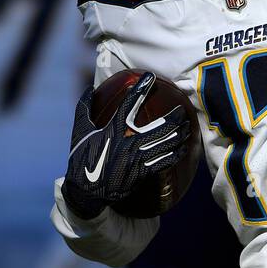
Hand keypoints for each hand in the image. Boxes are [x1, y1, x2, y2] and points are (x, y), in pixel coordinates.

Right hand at [61, 71, 190, 219]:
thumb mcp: (79, 132)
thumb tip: (89, 88)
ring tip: (187, 126)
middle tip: (182, 109)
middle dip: (175, 116)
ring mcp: (137, 158)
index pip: (129, 104)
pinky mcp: (142, 173)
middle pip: (160, 125)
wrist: (85, 191)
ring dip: (179, 133)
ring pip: (166, 143)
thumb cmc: (81, 159)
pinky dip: (176, 154)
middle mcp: (128, 142)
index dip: (141, 88)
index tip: (150, 77)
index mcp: (113, 129)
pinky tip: (183, 148)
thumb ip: (84, 108)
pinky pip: (164, 162)